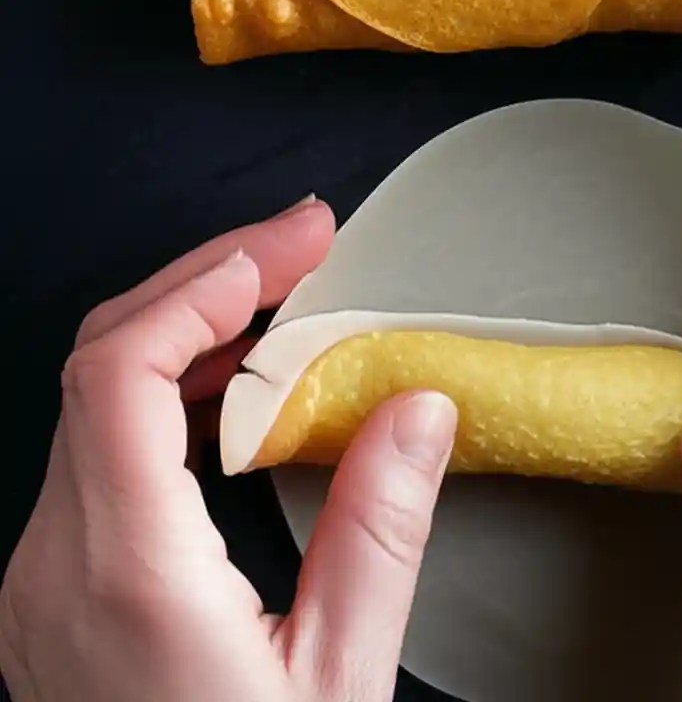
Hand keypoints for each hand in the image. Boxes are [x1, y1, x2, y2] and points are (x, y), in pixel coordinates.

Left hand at [0, 197, 459, 701]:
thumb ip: (378, 534)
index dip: (206, 282)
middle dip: (207, 284)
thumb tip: (416, 410)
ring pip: (93, 406)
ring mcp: (42, 581)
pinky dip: (167, 400)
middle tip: (306, 249)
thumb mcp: (342, 678)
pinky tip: (236, 401)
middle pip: (102, 365)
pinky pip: (96, 458)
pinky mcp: (54, 594)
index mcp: (128, 575)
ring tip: (287, 310)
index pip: (123, 373)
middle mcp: (57, 566)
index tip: (292, 247)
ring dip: (188, 337)